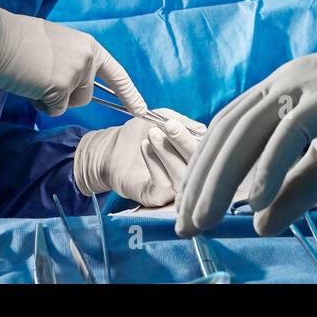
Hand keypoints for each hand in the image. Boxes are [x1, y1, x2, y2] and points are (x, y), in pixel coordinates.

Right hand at [0, 0, 146, 116]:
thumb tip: (74, 84)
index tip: (141, 110)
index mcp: (89, 47)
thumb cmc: (21, 41)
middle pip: (86, 96)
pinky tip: (29, 84)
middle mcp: (88, 59)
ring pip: (70, 104)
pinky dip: (40, 103)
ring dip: (52, 99)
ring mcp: (75, 73)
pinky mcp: (60, 87)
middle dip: (65, 95)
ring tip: (35, 77)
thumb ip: (72, 61)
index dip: (129, 93)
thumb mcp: (58, 45)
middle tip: (42, 75)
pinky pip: (54, 109)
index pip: (115, 74)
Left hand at [75, 108, 204, 206]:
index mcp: (194, 154)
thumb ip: (183, 122)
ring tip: (152, 134)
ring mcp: (174, 188)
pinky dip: (155, 164)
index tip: (178, 123)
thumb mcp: (163, 118)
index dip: (194, 137)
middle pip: (197, 165)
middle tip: (171, 126)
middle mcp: (189, 173)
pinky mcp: (157, 197)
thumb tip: (202, 130)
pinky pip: (163, 185)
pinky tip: (145, 147)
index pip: (205, 150)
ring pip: (181, 176)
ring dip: (167, 153)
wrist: (111, 148)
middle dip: (184, 144)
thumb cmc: (140, 131)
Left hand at [175, 44, 316, 237]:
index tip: (189, 212)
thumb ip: (298, 188)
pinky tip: (255, 200)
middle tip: (187, 226)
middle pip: (229, 132)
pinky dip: (269, 165)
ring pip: (250, 130)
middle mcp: (286, 80)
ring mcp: (308, 82)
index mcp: (281, 90)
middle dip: (203, 181)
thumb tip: (261, 224)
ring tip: (208, 220)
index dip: (204, 170)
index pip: (228, 130)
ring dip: (224, 179)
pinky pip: (292, 130)